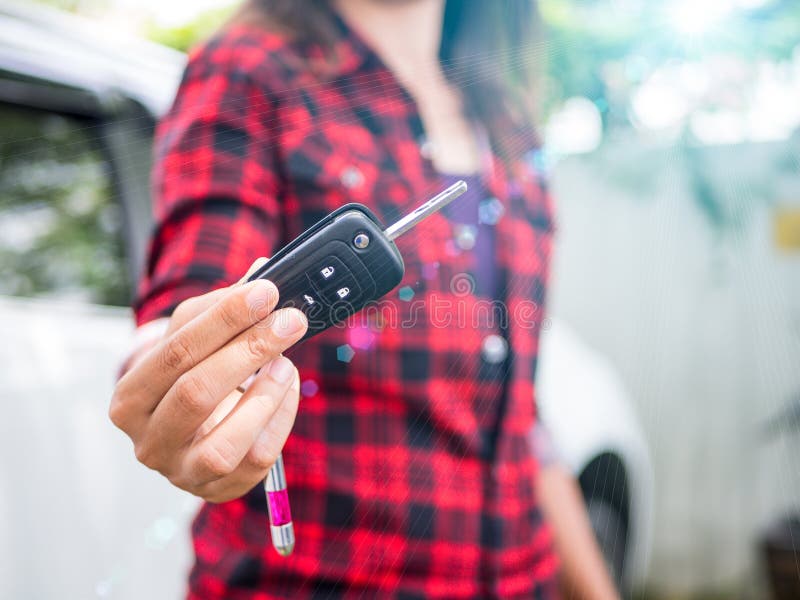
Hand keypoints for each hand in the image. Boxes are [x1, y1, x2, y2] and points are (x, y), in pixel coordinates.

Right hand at [109, 264, 307, 502]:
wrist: (193, 434)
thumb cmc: (194, 377)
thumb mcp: (197, 341)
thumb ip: (221, 308)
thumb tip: (263, 271)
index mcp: (129, 398)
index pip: (175, 351)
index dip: (223, 319)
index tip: (267, 292)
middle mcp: (147, 442)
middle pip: (197, 392)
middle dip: (250, 349)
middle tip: (290, 320)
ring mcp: (182, 473)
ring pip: (225, 442)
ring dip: (265, 394)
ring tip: (287, 363)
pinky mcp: (219, 490)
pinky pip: (257, 458)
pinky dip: (280, 418)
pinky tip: (287, 390)